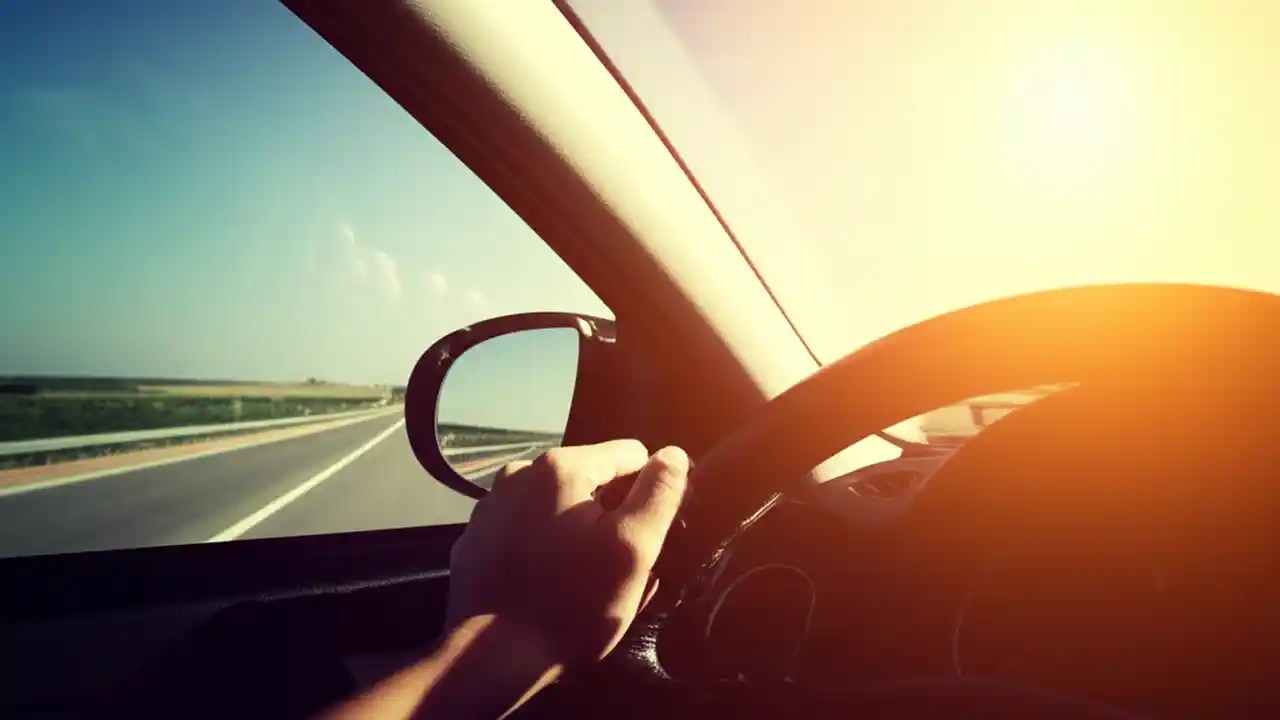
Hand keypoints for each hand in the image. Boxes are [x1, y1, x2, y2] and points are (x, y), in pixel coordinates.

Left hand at [446, 440, 689, 665]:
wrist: (491, 658)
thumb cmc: (572, 604)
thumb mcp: (632, 549)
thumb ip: (659, 494)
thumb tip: (674, 454)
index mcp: (560, 468)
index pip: (628, 454)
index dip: (648, 490)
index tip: (648, 533)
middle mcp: (518, 474)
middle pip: (588, 480)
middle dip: (608, 514)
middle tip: (614, 567)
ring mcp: (490, 506)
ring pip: (554, 505)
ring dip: (574, 531)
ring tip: (581, 580)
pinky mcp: (474, 538)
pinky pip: (523, 529)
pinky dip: (540, 546)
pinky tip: (545, 583)